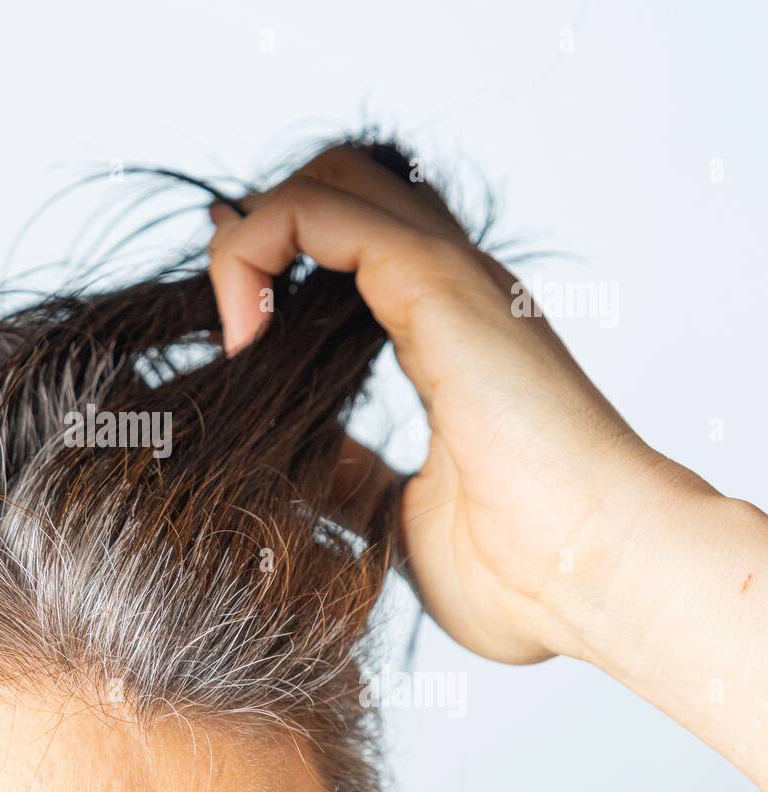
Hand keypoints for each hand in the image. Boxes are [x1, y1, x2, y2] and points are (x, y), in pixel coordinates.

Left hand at [207, 146, 703, 664]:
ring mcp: (450, 279)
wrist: (594, 577)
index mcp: (448, 333)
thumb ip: (346, 474)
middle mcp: (452, 290)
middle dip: (263, 230)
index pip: (354, 242)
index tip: (233, 330)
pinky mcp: (437, 284)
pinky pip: (319, 211)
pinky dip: (255, 251)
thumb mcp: (394, 514)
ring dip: (256, 236)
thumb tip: (293, 460)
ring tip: (238, 327)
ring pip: (331, 177)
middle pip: (343, 184)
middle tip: (233, 321)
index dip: (277, 260)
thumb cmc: (521, 570)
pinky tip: (246, 336)